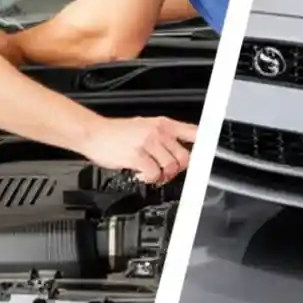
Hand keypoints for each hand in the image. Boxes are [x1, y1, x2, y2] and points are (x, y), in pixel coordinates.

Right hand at [79, 116, 198, 183]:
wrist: (94, 134)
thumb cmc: (116, 133)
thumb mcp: (144, 126)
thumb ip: (163, 137)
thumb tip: (179, 153)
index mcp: (163, 124)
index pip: (193, 132)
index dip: (206, 146)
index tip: (208, 156)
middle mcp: (158, 132)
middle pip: (185, 157)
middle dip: (177, 170)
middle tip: (165, 172)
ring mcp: (148, 143)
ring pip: (171, 168)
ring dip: (162, 176)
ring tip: (150, 173)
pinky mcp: (137, 155)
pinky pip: (154, 174)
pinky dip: (149, 179)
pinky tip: (140, 174)